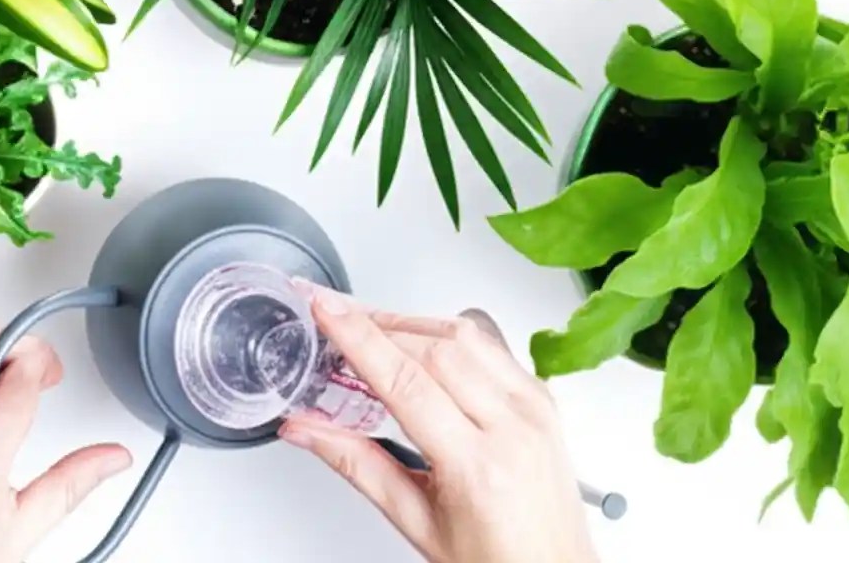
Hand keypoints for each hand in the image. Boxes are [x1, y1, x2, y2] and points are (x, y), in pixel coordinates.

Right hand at [280, 285, 596, 562]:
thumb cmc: (497, 560)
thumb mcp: (416, 521)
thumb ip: (356, 465)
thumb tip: (305, 429)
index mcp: (478, 466)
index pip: (407, 382)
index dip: (359, 339)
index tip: (327, 311)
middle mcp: (515, 428)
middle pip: (434, 348)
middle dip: (377, 325)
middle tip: (336, 319)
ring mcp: (535, 408)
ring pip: (465, 335)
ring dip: (410, 324)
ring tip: (371, 328)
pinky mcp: (544, 397)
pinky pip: (491, 345)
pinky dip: (448, 335)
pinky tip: (423, 345)